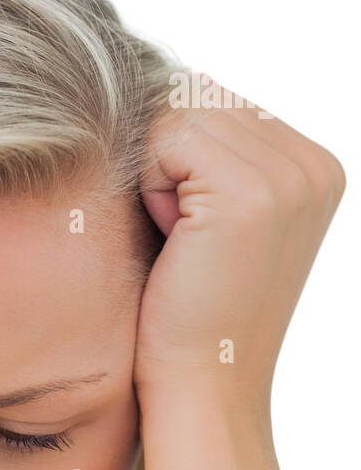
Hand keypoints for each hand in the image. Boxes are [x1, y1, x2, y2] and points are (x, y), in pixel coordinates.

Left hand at [133, 76, 345, 420]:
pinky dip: (152, 189)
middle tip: (187, 246)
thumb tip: (176, 82)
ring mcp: (289, 176)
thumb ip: (217, 156)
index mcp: (316, 170)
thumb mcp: (218, 224)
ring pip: (181, 116)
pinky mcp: (250, 192)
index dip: (184, 164)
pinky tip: (176, 243)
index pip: (223, 103)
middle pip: (202, 101)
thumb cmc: (191, 318)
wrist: (202, 387)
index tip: (199, 238)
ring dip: (159, 181)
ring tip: (184, 246)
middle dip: (171, 169)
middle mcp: (315, 166)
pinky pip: (167, 137)